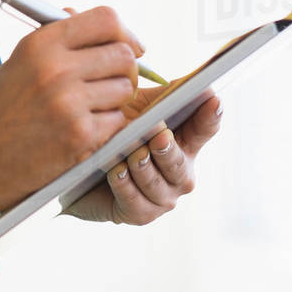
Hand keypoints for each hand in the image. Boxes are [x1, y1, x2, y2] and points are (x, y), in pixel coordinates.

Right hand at [0, 5, 144, 209]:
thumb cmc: (4, 110)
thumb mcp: (20, 63)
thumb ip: (55, 39)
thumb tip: (92, 18)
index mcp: (40, 45)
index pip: (105, 19)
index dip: (125, 31)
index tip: (130, 45)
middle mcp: (56, 69)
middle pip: (123, 54)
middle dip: (127, 68)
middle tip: (115, 80)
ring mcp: (70, 103)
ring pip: (126, 88)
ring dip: (117, 98)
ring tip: (94, 106)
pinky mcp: (81, 135)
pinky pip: (118, 119)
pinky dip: (108, 124)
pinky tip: (85, 128)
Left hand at [57, 81, 222, 224]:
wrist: (79, 169)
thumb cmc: (114, 134)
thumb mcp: (137, 108)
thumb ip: (163, 95)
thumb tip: (192, 77)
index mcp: (184, 142)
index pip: (205, 128)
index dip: (210, 115)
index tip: (212, 99)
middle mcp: (180, 173)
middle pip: (181, 163)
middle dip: (167, 149)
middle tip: (158, 136)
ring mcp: (162, 196)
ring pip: (158, 184)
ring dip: (142, 167)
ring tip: (130, 153)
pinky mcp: (140, 214)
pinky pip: (135, 201)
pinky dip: (124, 185)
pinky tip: (115, 171)